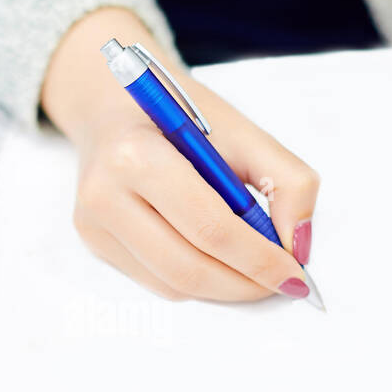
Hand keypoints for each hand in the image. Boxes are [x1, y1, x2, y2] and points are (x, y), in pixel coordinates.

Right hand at [42, 8, 317, 300]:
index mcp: (138, 155)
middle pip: (188, 267)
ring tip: (253, 269)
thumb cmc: (178, 117)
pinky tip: (217, 258)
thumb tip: (298, 244)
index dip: (259, 259)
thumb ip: (288, 180)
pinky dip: (198, 280)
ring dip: (224, 287)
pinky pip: (156, 282)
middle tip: (280, 281)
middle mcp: (105, 194)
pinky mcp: (93, 242)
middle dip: (245, 283)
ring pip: (173, 285)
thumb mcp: (242, 131)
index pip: (210, 228)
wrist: (114, 104)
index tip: (294, 272)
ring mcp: (93, 224)